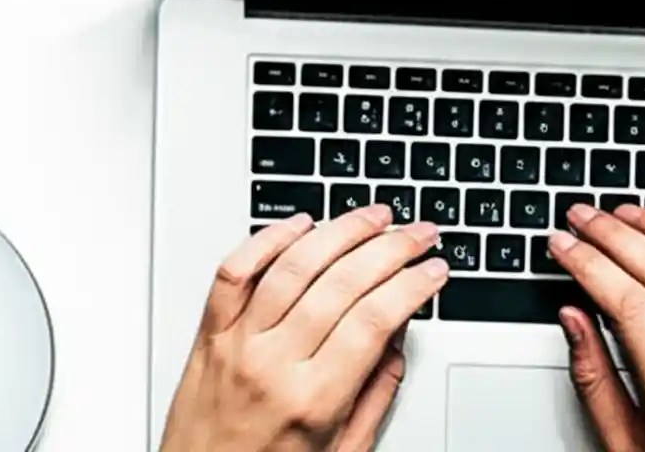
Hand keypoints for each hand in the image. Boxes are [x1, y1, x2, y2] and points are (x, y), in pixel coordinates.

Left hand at [160, 208, 447, 451]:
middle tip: (419, 233)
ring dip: (340, 231)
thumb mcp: (341, 451)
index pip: (375, 318)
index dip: (413, 283)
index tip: (435, 269)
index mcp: (313, 400)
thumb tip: (399, 337)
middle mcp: (273, 365)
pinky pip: (233, 272)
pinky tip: (300, 224)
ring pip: (293, 265)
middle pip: (342, 283)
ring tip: (373, 217)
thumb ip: (375, 394)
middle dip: (391, 247)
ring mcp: (237, 343)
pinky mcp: (209, 334)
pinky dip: (266, 238)